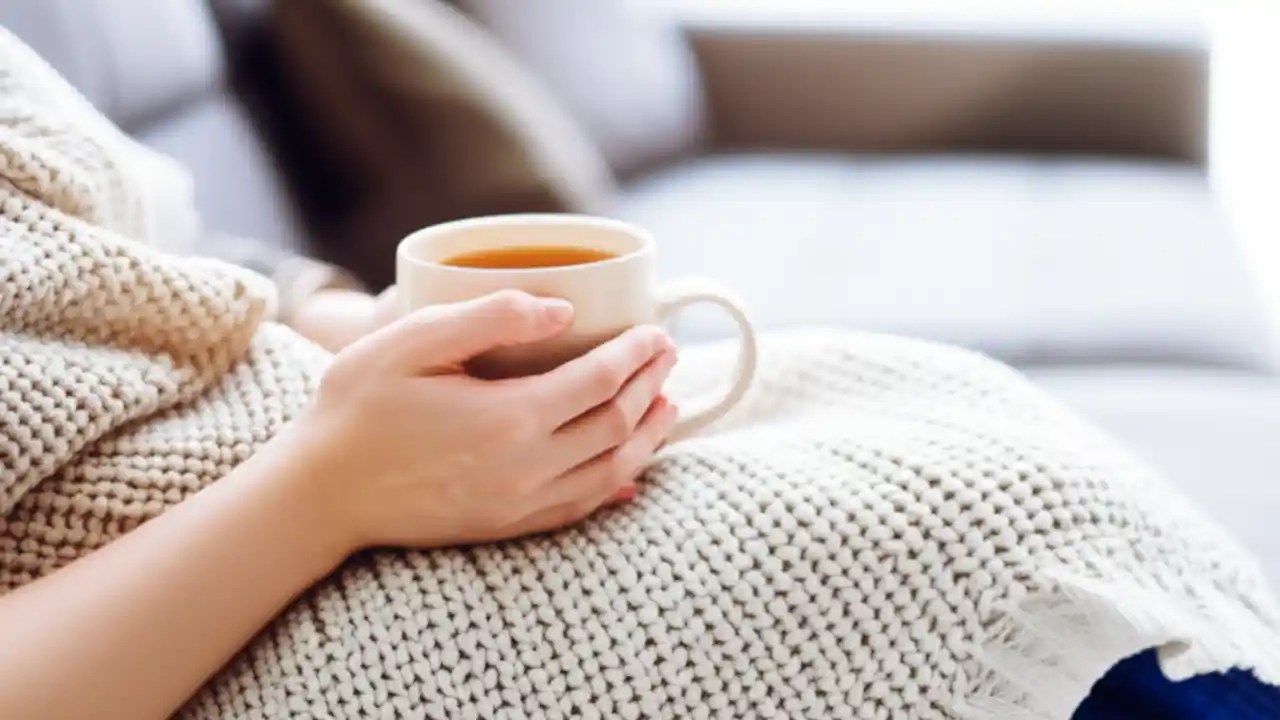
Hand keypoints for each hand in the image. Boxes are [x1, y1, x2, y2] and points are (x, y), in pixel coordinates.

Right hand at [284, 290, 678, 551]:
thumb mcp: (411, 341)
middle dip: (649, 386)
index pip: (599, 380)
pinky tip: (632, 471)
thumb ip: (489, 318)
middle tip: (667, 356)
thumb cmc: (356, 405)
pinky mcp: (506, 526)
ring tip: (667, 406)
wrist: (320, 492)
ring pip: (610, 471)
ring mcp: (518, 504)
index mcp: (508, 416)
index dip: (635, 354)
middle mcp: (525, 467)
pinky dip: (616, 484)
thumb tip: (563, 310)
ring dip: (647, 436)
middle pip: (615, 425)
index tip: (654, 332)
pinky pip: (580, 508)